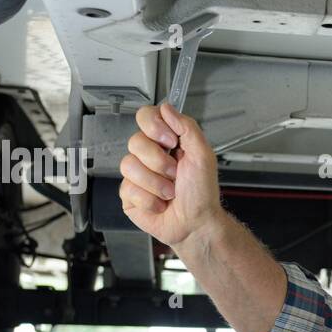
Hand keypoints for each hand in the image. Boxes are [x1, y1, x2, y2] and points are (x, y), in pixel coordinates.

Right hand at [120, 102, 221, 247]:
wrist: (196, 224)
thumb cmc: (202, 193)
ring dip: (156, 183)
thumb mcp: (203, 155)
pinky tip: (160, 204)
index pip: (145, 117)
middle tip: (175, 174)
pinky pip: (128, 189)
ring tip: (170, 193)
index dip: (153, 126)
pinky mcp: (128, 194)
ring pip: (129, 166)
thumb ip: (187, 127)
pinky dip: (150, 200)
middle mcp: (149, 155)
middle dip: (159, 161)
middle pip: (135, 141)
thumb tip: (167, 107)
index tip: (170, 142)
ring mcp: (137, 174)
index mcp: (166, 142)